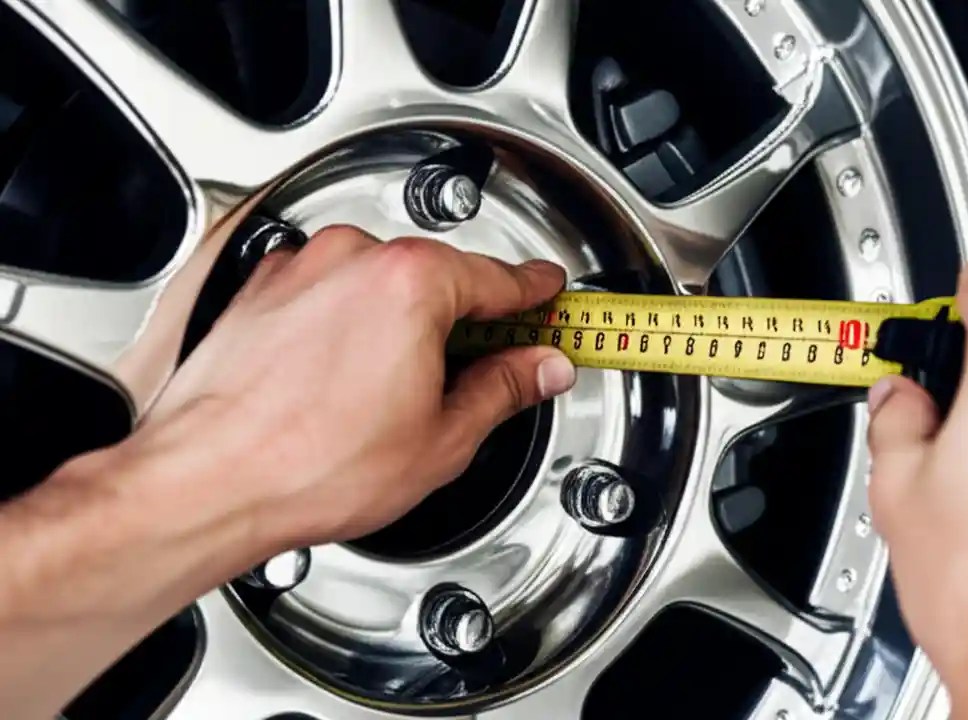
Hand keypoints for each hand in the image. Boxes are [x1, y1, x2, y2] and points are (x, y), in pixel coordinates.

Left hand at [132, 224, 576, 557]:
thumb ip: (504, 389)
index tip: (549, 293)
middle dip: (465, 317)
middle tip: (489, 361)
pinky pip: (329, 291)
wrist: (205, 483)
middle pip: (437, 275)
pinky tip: (348, 379)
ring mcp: (301, 269)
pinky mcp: (262, 289)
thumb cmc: (307, 466)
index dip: (535, 292)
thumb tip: (538, 369)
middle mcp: (353, 258)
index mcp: (411, 283)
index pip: (499, 277)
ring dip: (401, 320)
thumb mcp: (442, 439)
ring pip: (378, 282)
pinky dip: (349, 321)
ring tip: (400, 391)